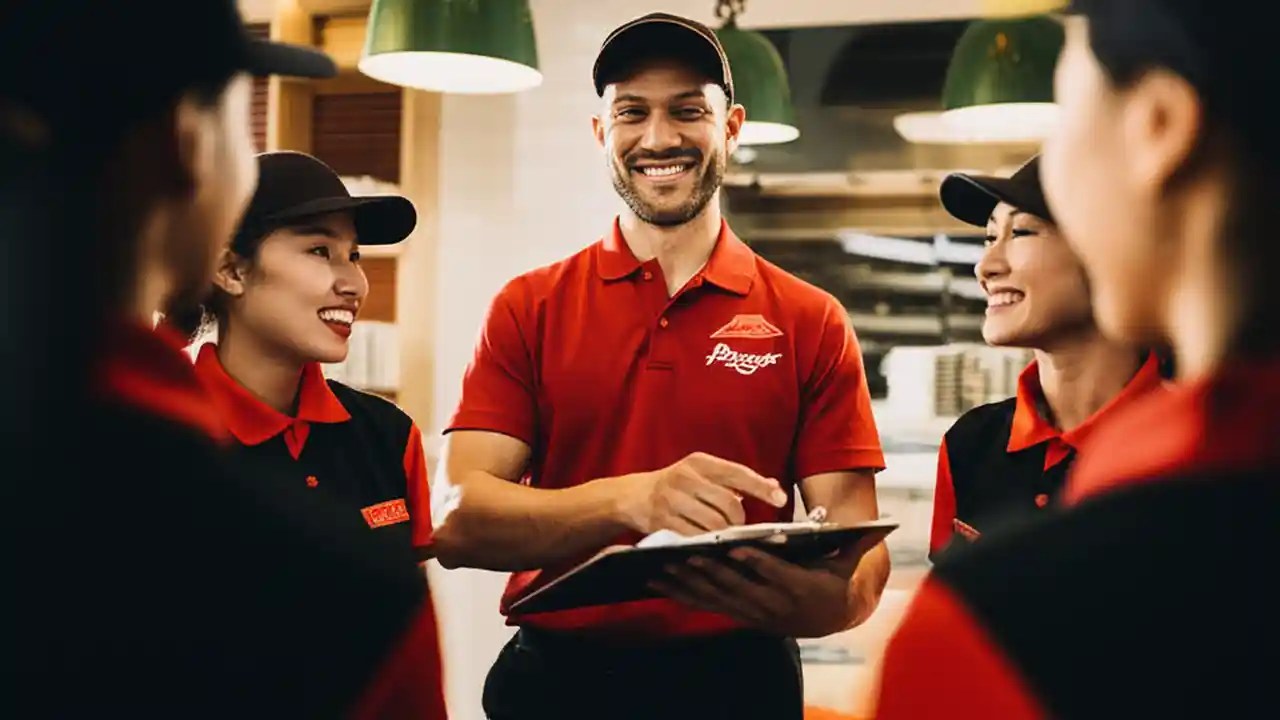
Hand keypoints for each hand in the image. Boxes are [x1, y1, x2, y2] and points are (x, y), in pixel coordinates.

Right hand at [616, 452, 787, 535]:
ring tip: (725, 534)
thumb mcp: (703, 473)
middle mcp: (685, 477)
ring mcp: (672, 500)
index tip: (780, 499)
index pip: (737, 473)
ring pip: (714, 524)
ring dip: (725, 534)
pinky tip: (709, 541)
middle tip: (739, 526)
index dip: (761, 487)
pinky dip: (708, 541)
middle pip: (728, 503)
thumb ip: (736, 480)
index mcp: (699, 462)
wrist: (634, 496)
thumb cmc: (678, 485)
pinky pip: (696, 537)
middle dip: (739, 519)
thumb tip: (774, 487)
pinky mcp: (663, 522)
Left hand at [650, 538, 878, 637]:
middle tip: (687, 552)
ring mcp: (755, 613)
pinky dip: (685, 595)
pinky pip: (709, 606)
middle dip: (711, 570)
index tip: (734, 549)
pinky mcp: (741, 616)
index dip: (754, 563)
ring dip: (691, 583)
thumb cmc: (836, 579)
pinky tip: (663, 582)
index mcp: (800, 588)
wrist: (831, 616)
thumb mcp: (848, 562)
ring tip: (666, 566)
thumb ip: (855, 543)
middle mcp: (775, 605)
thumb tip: (875, 525)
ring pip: (719, 598)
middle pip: (739, 587)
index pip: (775, 574)